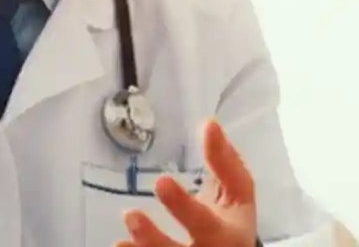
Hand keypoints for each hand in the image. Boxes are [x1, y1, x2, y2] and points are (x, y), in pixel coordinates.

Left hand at [117, 120, 256, 246]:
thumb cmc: (232, 222)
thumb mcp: (238, 194)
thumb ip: (225, 162)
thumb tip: (210, 124)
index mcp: (226, 234)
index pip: (203, 222)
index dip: (182, 205)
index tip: (161, 181)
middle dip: (154, 239)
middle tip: (131, 215)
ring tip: (121, 235)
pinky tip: (120, 244)